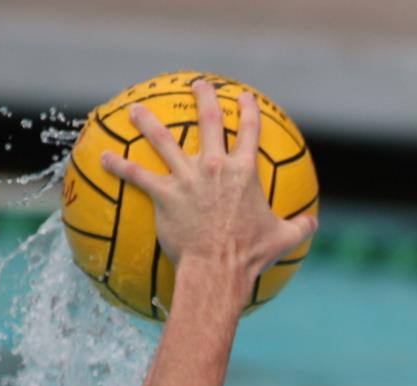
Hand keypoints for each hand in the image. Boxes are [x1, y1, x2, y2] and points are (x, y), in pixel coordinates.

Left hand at [99, 79, 315, 289]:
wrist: (218, 269)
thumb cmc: (251, 255)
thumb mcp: (284, 239)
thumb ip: (300, 227)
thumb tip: (314, 224)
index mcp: (244, 172)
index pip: (250, 131)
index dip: (249, 110)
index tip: (245, 97)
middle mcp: (215, 166)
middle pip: (208, 121)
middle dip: (203, 98)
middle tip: (197, 85)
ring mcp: (187, 178)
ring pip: (163, 139)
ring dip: (147, 121)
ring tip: (135, 109)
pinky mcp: (165, 194)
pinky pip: (136, 175)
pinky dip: (118, 165)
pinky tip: (103, 157)